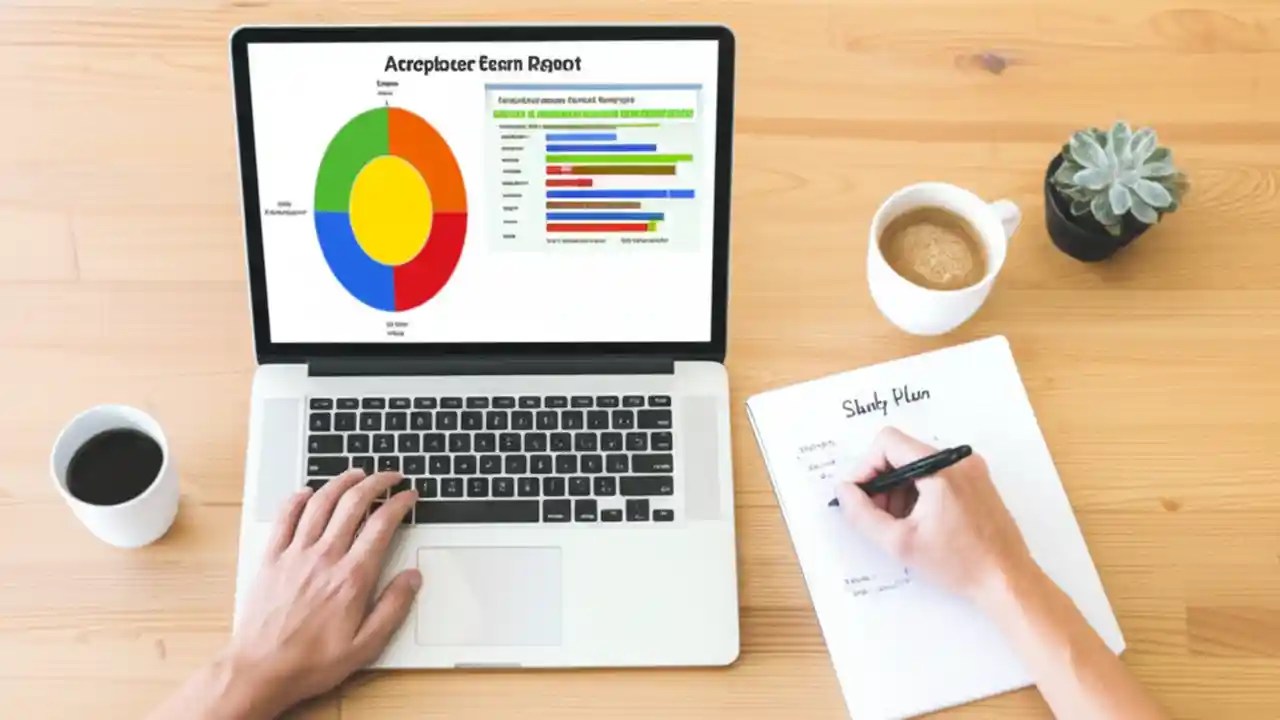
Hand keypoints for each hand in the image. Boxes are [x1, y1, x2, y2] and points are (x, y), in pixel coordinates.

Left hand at [224, 470, 420, 716]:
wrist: (261, 670)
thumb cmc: (311, 662)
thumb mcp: (366, 645)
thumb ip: (393, 608)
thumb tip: (412, 578)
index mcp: (352, 578)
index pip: (382, 525)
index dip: (399, 504)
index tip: (408, 496)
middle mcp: (325, 558)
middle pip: (354, 504)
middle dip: (377, 482)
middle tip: (390, 476)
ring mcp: (295, 555)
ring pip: (321, 503)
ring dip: (341, 482)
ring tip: (356, 473)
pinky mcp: (272, 559)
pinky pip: (285, 517)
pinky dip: (298, 498)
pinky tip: (309, 492)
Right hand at [835, 427, 1033, 601]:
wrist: (1007, 580)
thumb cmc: (958, 564)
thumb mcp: (900, 543)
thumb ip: (863, 514)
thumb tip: (844, 491)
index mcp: (940, 468)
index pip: (887, 442)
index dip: (866, 466)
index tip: (860, 496)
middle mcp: (958, 459)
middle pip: (902, 452)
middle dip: (882, 481)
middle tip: (878, 516)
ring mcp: (971, 468)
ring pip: (918, 464)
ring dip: (900, 489)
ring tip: (901, 524)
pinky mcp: (978, 481)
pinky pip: (937, 474)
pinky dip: (920, 492)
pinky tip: (920, 523)